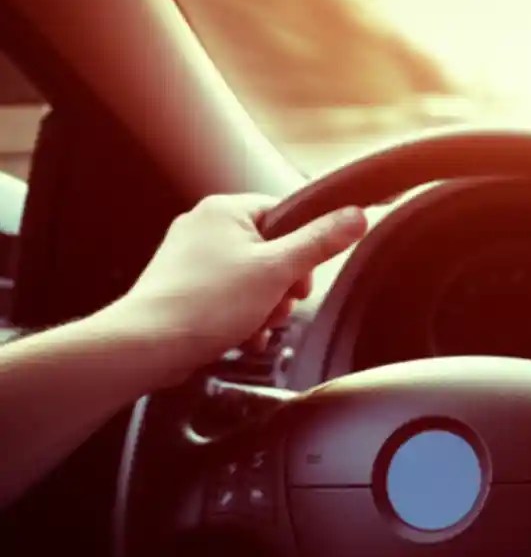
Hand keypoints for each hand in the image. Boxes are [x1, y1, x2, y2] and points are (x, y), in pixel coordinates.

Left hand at [108, 194, 366, 381]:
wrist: (147, 346)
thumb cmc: (203, 304)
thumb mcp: (278, 271)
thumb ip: (320, 242)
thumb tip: (355, 216)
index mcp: (225, 210)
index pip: (285, 215)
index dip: (302, 250)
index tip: (302, 278)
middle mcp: (204, 227)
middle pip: (270, 251)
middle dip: (282, 287)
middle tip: (277, 305)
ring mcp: (190, 259)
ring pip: (251, 279)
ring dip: (264, 307)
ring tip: (255, 324)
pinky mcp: (183, 288)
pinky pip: (228, 297)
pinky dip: (241, 318)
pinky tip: (242, 336)